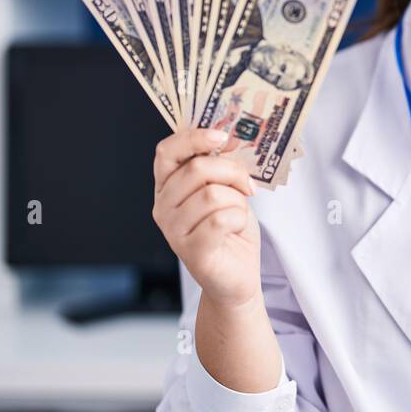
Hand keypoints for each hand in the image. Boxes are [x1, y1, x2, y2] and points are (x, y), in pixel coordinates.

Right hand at [152, 127, 260, 308]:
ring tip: (238, 214)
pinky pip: (221, 219)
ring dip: (237, 201)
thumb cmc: (230, 229)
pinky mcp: (191, 250)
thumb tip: (230, 139)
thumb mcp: (225, 189)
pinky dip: (239, 219)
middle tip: (247, 185)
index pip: (167, 151)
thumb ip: (219, 166)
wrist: (236, 275)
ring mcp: (173, 230)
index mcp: (167, 186)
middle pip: (198, 169)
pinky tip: (236, 229)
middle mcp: (163, 206)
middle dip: (232, 172)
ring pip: (213, 194)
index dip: (194, 138)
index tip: (222, 135)